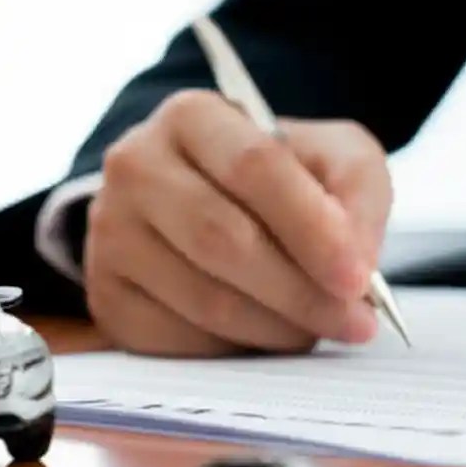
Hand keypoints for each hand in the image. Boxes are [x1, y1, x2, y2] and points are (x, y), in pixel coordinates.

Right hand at [84, 89, 390, 355]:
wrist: (205, 201)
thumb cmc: (276, 180)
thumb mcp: (332, 157)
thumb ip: (357, 191)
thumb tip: (356, 260)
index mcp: (191, 117)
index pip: (254, 167)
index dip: (312, 228)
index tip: (357, 276)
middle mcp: (136, 167)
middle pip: (223, 239)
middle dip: (301, 291)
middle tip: (355, 320)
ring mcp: (111, 235)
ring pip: (206, 300)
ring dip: (279, 326)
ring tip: (321, 326)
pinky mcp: (108, 297)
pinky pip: (181, 341)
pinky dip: (239, 349)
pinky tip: (268, 333)